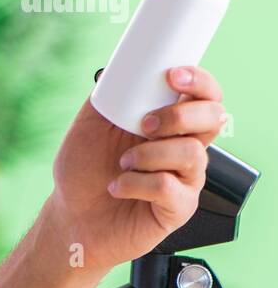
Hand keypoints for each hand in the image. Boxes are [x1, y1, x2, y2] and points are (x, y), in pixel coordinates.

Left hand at [48, 65, 226, 272]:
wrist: (72, 215)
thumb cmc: (83, 171)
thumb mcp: (89, 126)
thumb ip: (108, 98)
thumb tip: (119, 71)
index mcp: (168, 123)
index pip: (203, 95)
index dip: (199, 81)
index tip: (173, 76)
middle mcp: (183, 148)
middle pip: (214, 117)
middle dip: (179, 116)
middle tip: (144, 126)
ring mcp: (185, 178)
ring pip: (191, 153)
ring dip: (148, 154)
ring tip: (121, 164)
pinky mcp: (179, 207)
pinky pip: (170, 187)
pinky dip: (136, 184)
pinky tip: (118, 187)